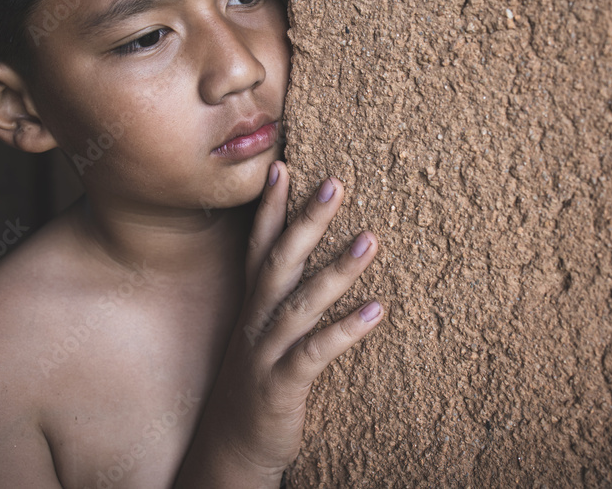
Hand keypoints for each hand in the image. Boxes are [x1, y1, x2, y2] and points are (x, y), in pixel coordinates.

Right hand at [179, 160, 382, 486]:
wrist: (234, 445)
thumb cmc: (260, 378)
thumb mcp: (265, 330)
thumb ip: (285, 294)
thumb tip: (313, 255)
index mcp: (254, 304)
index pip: (259, 246)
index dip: (270, 207)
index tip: (284, 165)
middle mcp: (256, 321)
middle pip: (280, 262)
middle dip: (307, 221)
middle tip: (337, 183)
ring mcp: (266, 353)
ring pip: (300, 304)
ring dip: (336, 270)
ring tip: (371, 239)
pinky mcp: (281, 385)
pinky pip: (314, 354)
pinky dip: (344, 331)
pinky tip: (377, 311)